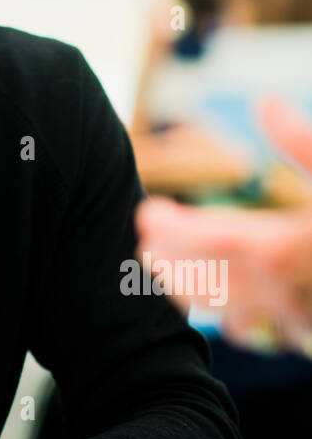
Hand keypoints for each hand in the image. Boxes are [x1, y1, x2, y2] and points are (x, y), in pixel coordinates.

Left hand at [135, 97, 311, 355]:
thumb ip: (305, 143)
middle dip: (173, 265)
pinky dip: (240, 322)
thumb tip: (265, 102)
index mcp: (288, 248)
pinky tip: (233, 315)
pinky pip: (267, 336)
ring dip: (197, 295)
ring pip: (233, 316)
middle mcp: (288, 292)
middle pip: (212, 281)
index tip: (147, 216)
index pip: (213, 239)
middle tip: (142, 251)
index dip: (174, 229)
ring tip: (168, 279)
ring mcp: (302, 323)